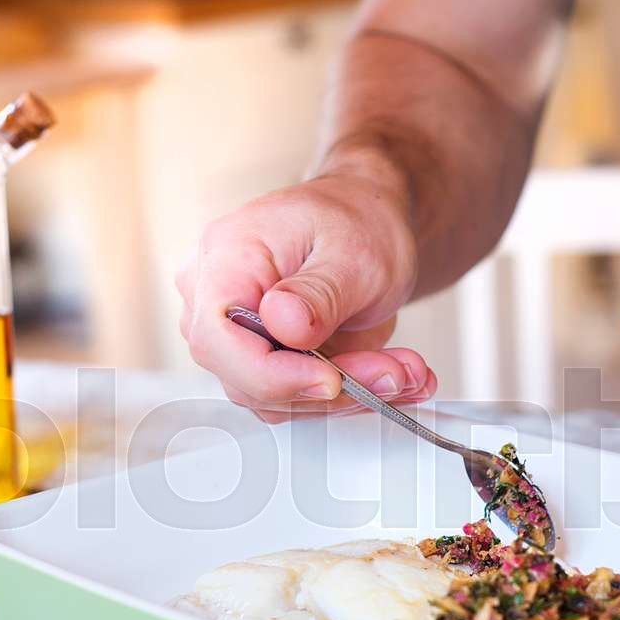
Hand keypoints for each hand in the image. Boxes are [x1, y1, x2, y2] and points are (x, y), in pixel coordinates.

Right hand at [176, 170, 436, 421]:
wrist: (368, 224)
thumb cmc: (356, 220)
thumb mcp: (354, 252)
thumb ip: (319, 293)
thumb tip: (282, 324)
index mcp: (226, 259)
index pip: (218, 338)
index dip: (272, 374)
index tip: (332, 380)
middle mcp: (216, 301)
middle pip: (248, 378)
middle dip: (328, 386)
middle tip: (396, 373)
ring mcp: (236, 336)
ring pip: (278, 399)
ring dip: (348, 395)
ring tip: (403, 370)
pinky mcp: (263, 361)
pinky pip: (296, 397)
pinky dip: (348, 394)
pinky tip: (388, 374)